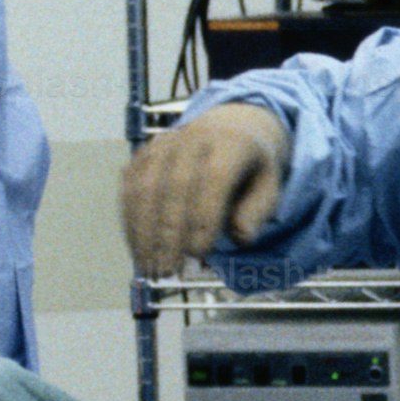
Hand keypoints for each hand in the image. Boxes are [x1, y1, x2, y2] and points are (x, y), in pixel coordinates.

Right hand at [122, 104, 292, 274]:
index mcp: (231, 142)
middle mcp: (193, 137)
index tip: (198, 252)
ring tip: (150, 269)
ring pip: (145, 188)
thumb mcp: (269, 187)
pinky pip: (130, 190)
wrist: (229, 129)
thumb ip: (257, 212)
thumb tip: (240, 238)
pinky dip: (131, 224)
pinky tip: (140, 252)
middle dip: (168, 233)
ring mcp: (164, 144)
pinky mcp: (143, 155)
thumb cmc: (250, 170)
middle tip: (167, 271)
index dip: (204, 215)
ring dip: (143, 233)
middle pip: (175, 185)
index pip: (215, 176)